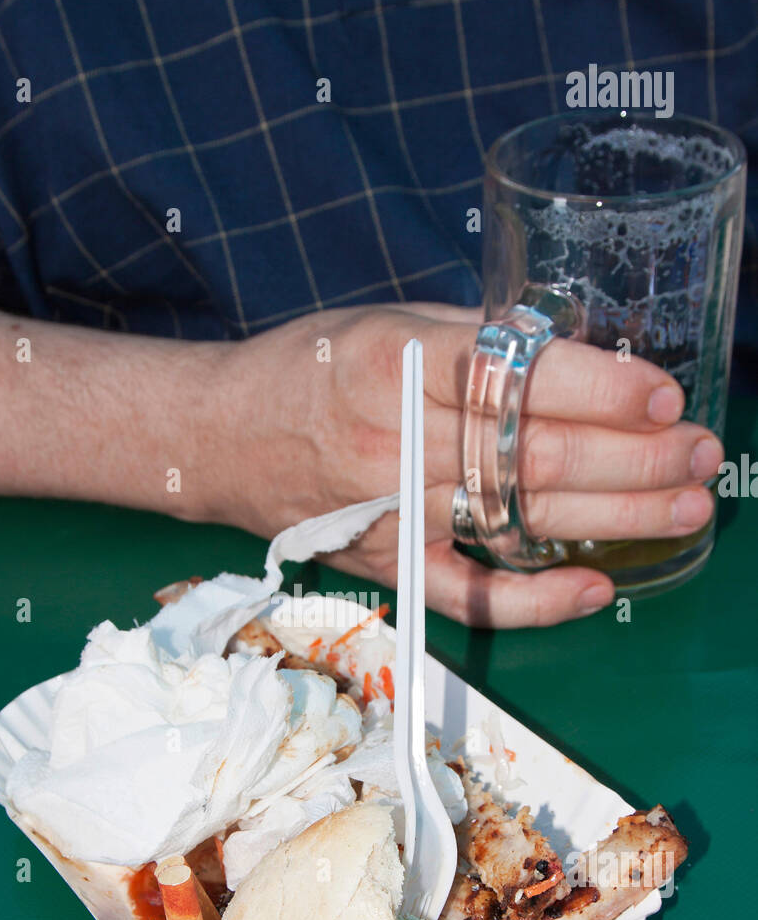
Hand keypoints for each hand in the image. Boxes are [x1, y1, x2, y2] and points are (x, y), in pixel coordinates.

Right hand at [214, 303, 720, 626]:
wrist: (220, 437)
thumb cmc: (305, 368)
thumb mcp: (383, 320)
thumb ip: (472, 337)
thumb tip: (570, 352)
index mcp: (392, 365)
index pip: (512, 379)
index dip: (598, 390)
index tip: (661, 394)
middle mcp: (394, 443)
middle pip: (532, 455)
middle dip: (630, 455)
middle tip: (698, 453)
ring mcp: (392, 512)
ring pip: (516, 521)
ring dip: (610, 519)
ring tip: (683, 508)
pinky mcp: (388, 562)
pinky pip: (466, 595)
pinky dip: (532, 600)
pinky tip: (595, 588)